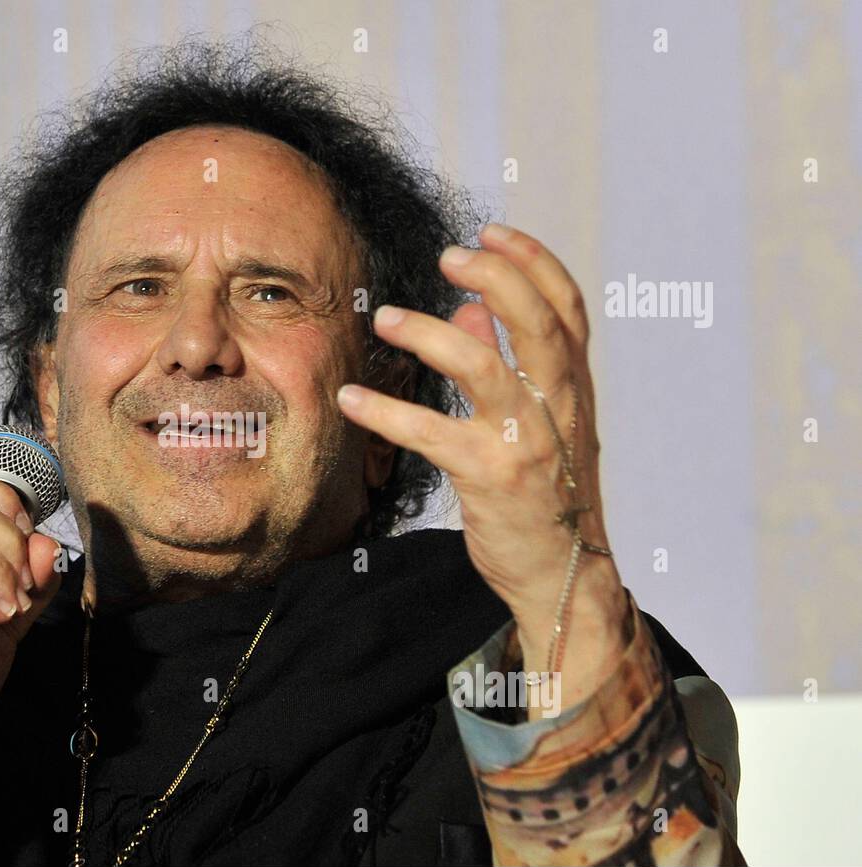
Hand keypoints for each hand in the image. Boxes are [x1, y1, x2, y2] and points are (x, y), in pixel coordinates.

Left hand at [337, 223, 628, 687]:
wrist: (564, 575)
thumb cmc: (545, 495)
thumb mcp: (540, 425)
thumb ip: (509, 365)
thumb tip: (472, 314)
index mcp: (575, 388)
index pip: (567, 307)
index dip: (533, 261)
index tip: (492, 231)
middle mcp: (561, 407)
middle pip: (539, 322)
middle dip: (496, 276)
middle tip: (449, 255)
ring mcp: (528, 442)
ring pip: (484, 368)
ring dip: (431, 335)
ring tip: (386, 317)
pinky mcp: (490, 478)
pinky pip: (431, 434)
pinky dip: (386, 412)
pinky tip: (351, 397)